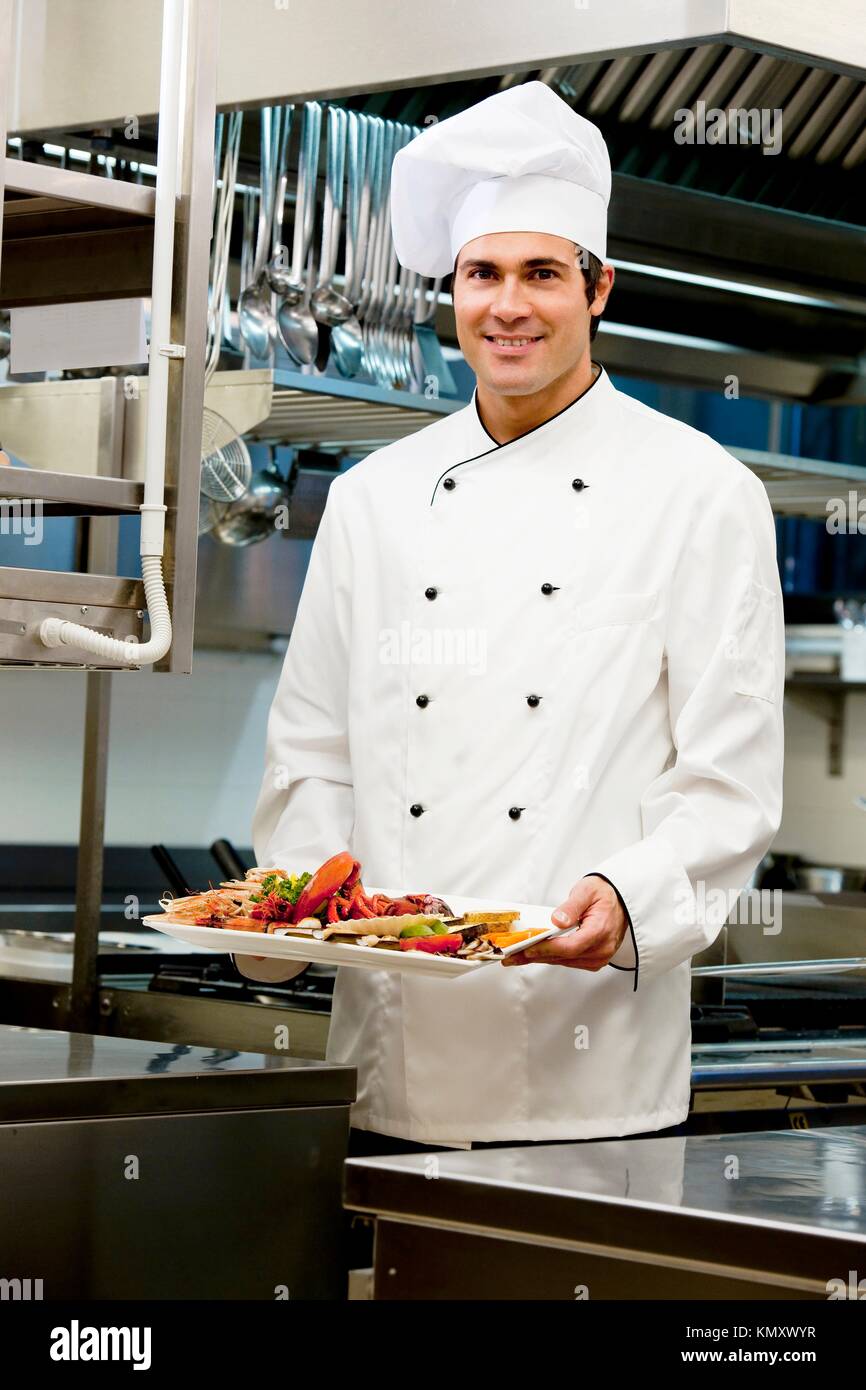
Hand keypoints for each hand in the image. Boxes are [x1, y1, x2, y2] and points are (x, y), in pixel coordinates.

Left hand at [502, 875, 627, 970]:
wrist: (621, 900)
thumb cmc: (605, 894)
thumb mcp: (587, 891)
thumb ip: (571, 907)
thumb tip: (557, 920)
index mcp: (600, 931)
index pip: (570, 947)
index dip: (547, 949)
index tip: (528, 948)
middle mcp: (602, 948)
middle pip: (564, 957)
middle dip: (536, 956)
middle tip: (512, 956)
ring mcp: (600, 956)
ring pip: (565, 961)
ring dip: (541, 958)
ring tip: (518, 956)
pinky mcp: (595, 959)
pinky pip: (570, 961)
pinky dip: (553, 957)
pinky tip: (537, 955)